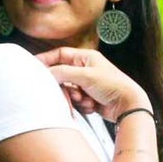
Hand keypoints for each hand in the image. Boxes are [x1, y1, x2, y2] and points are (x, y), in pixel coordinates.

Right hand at [36, 46, 151, 122]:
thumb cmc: (113, 86)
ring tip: (87, 100)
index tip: (34, 68)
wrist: (128, 106)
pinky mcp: (89, 98)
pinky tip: (93, 105)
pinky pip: (76, 102)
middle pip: (62, 76)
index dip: (46, 60)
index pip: (60, 54)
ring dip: (76, 98)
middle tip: (72, 92)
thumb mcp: (85, 75)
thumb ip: (62, 72)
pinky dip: (82, 105)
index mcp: (86, 57)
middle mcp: (85, 69)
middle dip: (66, 88)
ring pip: (68, 91)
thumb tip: (46, 73)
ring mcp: (87, 84)